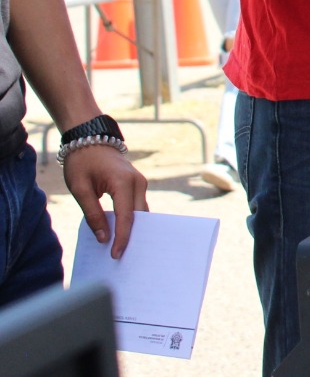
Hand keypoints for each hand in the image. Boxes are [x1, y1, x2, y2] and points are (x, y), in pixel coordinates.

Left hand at [62, 144, 148, 259]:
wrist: (91, 139)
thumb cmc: (82, 162)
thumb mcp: (80, 189)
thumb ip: (93, 214)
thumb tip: (104, 238)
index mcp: (123, 182)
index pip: (126, 217)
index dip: (122, 238)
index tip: (116, 255)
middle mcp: (138, 182)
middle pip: (139, 216)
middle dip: (132, 236)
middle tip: (123, 257)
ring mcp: (140, 182)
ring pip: (142, 212)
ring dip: (134, 229)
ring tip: (124, 248)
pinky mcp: (137, 184)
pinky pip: (138, 206)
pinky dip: (132, 220)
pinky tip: (124, 232)